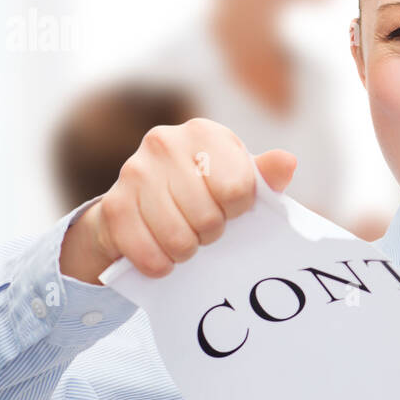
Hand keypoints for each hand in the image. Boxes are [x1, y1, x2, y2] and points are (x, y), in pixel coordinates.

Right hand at [60, 118, 295, 284]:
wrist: (138, 205)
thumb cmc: (201, 191)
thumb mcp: (237, 179)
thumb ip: (264, 176)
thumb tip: (287, 162)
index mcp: (204, 133)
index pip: (239, 189)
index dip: (239, 211)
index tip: (230, 208)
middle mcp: (165, 142)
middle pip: (209, 218)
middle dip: (211, 234)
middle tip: (204, 228)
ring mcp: (133, 171)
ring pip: (179, 240)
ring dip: (186, 251)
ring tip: (184, 238)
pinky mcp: (112, 205)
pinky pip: (149, 256)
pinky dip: (160, 265)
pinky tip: (161, 253)